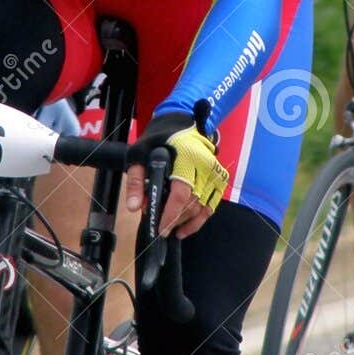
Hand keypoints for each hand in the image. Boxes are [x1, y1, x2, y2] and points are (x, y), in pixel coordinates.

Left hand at [125, 112, 228, 238]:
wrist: (180, 125)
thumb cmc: (159, 140)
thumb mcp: (139, 154)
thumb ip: (135, 180)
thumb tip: (134, 207)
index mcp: (186, 159)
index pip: (181, 194)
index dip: (170, 214)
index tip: (160, 229)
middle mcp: (205, 167)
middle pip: (192, 204)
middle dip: (174, 219)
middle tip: (159, 226)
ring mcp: (215, 174)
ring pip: (202, 208)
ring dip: (185, 222)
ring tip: (169, 227)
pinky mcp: (219, 180)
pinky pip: (211, 207)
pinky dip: (198, 221)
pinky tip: (183, 230)